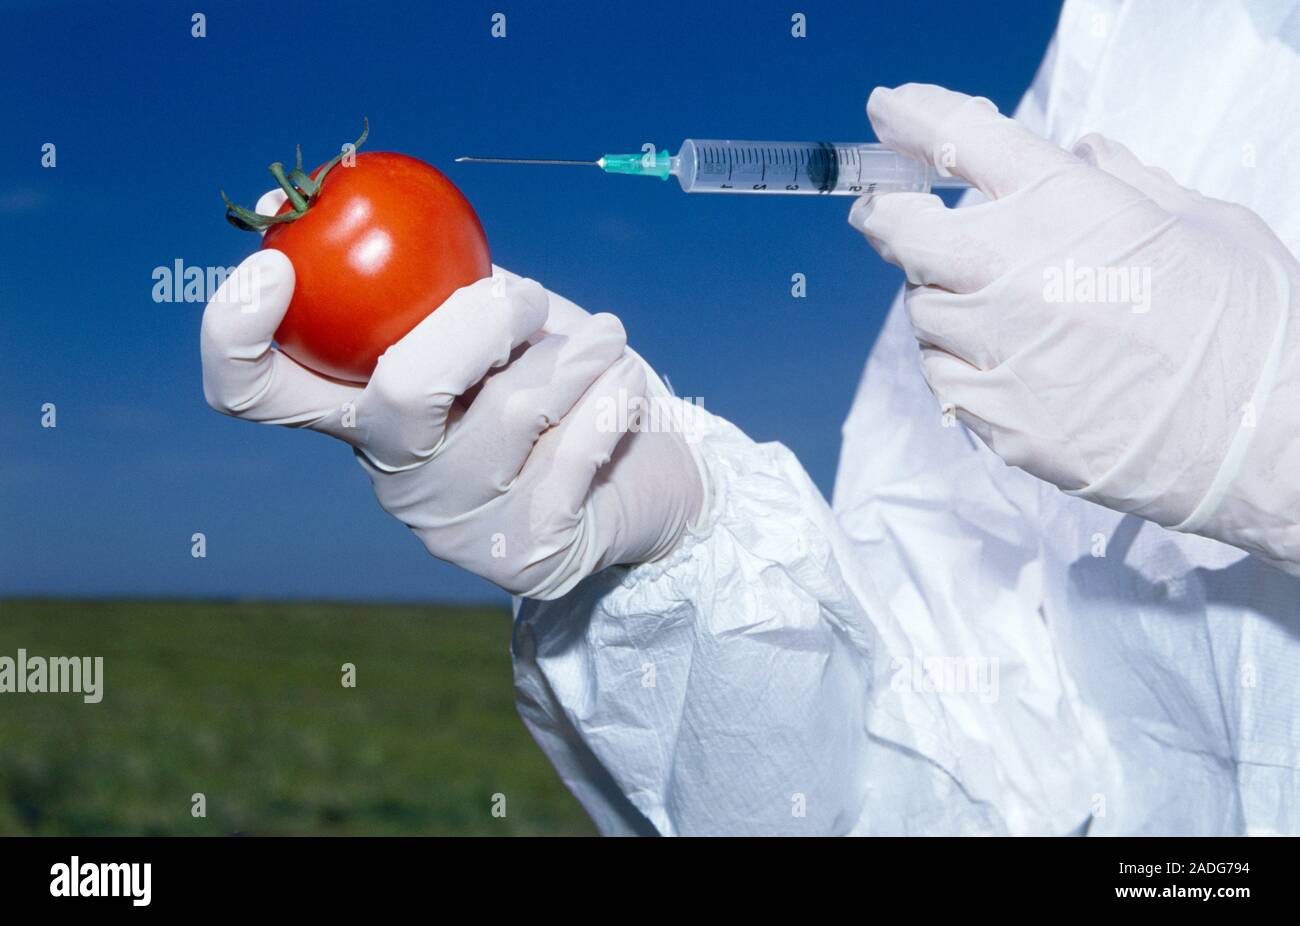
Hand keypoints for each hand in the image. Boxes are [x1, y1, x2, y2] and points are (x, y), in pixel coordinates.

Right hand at [201, 197, 703, 597]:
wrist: (640, 475)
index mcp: (358, 411)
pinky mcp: (524, 556)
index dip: (233, 337)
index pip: (253, 393)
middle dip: (483, 321)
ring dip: (577, 355)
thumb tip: (282, 206)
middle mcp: (393, 473)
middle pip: (405, 389)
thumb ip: (419, 274)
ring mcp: (455, 525)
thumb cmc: (545, 375)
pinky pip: (579, 446)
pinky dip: (614, 396)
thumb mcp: (481, 320)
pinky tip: (623, 384)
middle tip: (531, 302)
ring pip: (516, 409)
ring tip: (608, 338)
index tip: (275, 271)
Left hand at [850, 83, 1299, 568]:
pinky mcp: (996, 417)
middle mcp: (1011, 269)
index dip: (910, 119)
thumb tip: (1087, 156)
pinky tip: (997, 361)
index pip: (956, 137)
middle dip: (886, 214)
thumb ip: (1130, 184)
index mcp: (1065, 204)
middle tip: (884, 211)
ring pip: (922, 310)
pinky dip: (956, 360)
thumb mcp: (1203, 224)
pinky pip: (942, 376)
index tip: (889, 113)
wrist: (1271, 438)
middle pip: (901, 230)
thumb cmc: (1251, 328)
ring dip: (940, 298)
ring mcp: (997, 348)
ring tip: (988, 304)